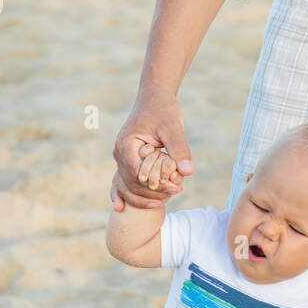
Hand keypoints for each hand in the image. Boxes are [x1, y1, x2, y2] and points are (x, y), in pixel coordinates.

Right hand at [111, 87, 193, 211]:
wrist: (155, 99)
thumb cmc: (163, 111)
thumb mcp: (173, 128)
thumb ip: (179, 148)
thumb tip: (187, 172)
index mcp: (126, 146)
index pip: (137, 175)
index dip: (155, 185)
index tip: (175, 188)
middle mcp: (120, 154)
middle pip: (132, 185)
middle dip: (152, 192)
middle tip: (176, 193)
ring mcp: (122, 159)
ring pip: (127, 186)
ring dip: (143, 196)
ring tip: (164, 202)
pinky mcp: (128, 160)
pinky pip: (122, 181)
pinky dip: (124, 194)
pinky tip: (120, 208)